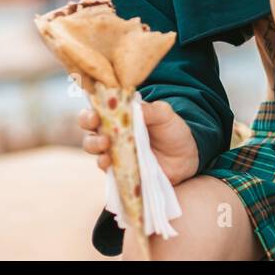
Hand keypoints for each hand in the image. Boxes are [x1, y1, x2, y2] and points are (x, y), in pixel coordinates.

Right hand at [78, 99, 199, 184]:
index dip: (92, 106)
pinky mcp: (118, 169)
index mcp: (121, 114)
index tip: (95, 109)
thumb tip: (134, 107)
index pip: (99, 107)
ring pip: (93, 146)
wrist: (186, 157)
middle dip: (88, 123)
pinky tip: (107, 162)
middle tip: (97, 124)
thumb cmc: (172, 130)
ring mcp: (114, 151)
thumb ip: (151, 110)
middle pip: (90, 126)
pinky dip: (103, 164)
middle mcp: (112, 131)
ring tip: (105, 144)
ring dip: (94, 144)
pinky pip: (105, 167)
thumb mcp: (165, 115)